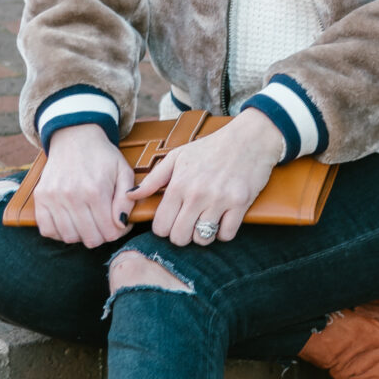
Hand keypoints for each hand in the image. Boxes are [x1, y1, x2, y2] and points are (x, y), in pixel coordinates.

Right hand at [32, 122, 136, 245]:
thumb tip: (121, 224)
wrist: (74, 136)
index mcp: (96, 190)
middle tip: (104, 223)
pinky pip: (47, 230)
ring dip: (81, 235)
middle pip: (90, 239)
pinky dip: (59, 232)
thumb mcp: (123, 171)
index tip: (119, 222)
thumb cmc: (102, 156)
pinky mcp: (40, 197)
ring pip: (69, 237)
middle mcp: (72, 196)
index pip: (110, 232)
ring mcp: (53, 197)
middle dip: (102, 235)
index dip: (119, 232)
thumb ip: (126, 200)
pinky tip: (69, 222)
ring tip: (87, 221)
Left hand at [138, 110, 281, 245]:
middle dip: (182, 235)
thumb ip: (153, 179)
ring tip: (205, 221)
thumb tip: (130, 196)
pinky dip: (223, 232)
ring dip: (203, 235)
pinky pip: (226, 235)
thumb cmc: (211, 147)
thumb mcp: (177, 157)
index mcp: (178, 184)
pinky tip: (222, 220)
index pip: (160, 226)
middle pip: (179, 238)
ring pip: (202, 239)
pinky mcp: (240, 204)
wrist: (249, 138)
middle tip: (188, 224)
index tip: (172, 222)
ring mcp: (219, 200)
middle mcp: (196, 194)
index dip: (164, 229)